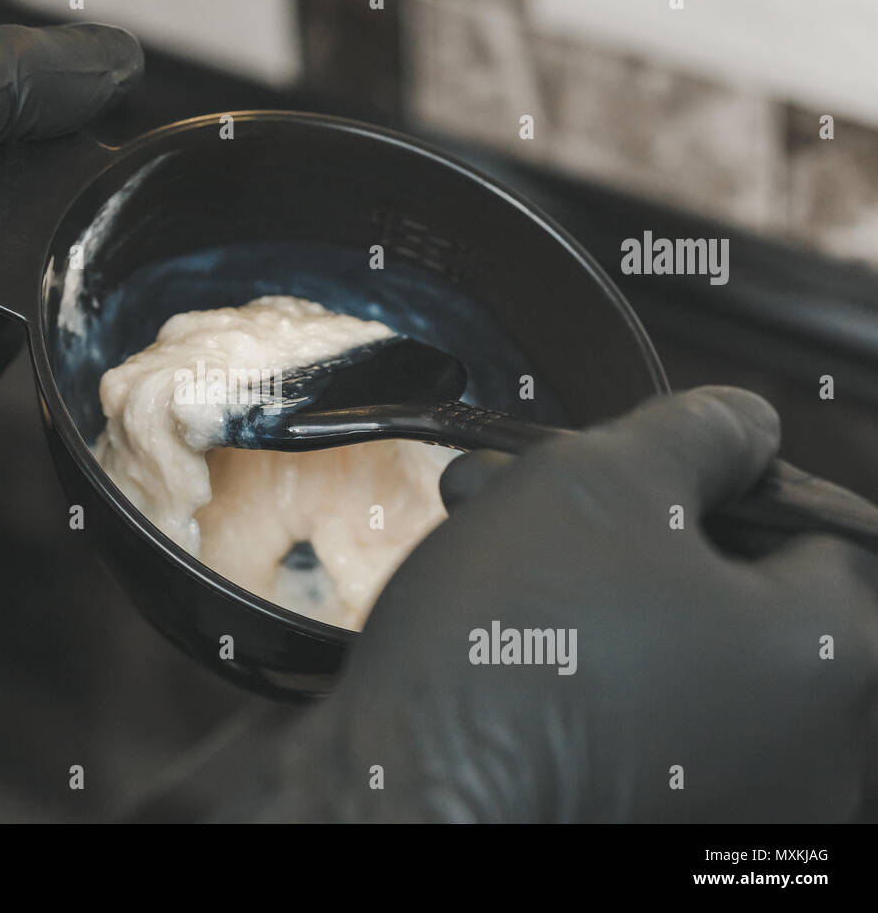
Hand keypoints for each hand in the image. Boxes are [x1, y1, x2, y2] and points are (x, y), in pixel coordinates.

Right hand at [270, 387, 877, 820]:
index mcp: (818, 655)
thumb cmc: (515, 645)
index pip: (817, 526)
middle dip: (626, 510)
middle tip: (549, 480)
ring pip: (661, 623)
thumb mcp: (608, 476)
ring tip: (490, 516)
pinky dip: (572, 633)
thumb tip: (745, 426)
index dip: (725, 471)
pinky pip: (626, 687)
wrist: (406, 780)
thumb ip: (701, 430)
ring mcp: (715, 779)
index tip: (650, 460)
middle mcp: (792, 737)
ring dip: (581, 557)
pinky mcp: (643, 798)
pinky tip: (494, 589)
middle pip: (726, 575)